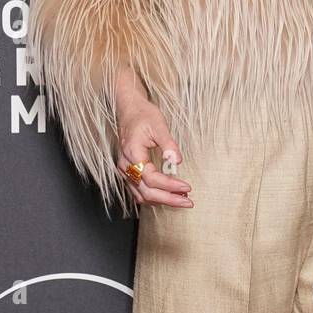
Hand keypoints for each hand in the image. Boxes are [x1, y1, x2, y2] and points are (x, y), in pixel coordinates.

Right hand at [115, 93, 193, 208]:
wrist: (129, 111)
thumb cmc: (144, 116)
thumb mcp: (159, 125)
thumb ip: (168, 144)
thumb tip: (176, 161)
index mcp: (132, 153)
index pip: (151, 177)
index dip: (170, 185)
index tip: (187, 187)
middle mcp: (125, 166)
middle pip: (146, 192)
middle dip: (168, 199)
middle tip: (188, 202)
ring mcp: (125, 171)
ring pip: (141, 195)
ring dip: (162, 201)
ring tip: (181, 200)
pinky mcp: (128, 172)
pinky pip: (138, 191)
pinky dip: (153, 196)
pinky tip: (168, 195)